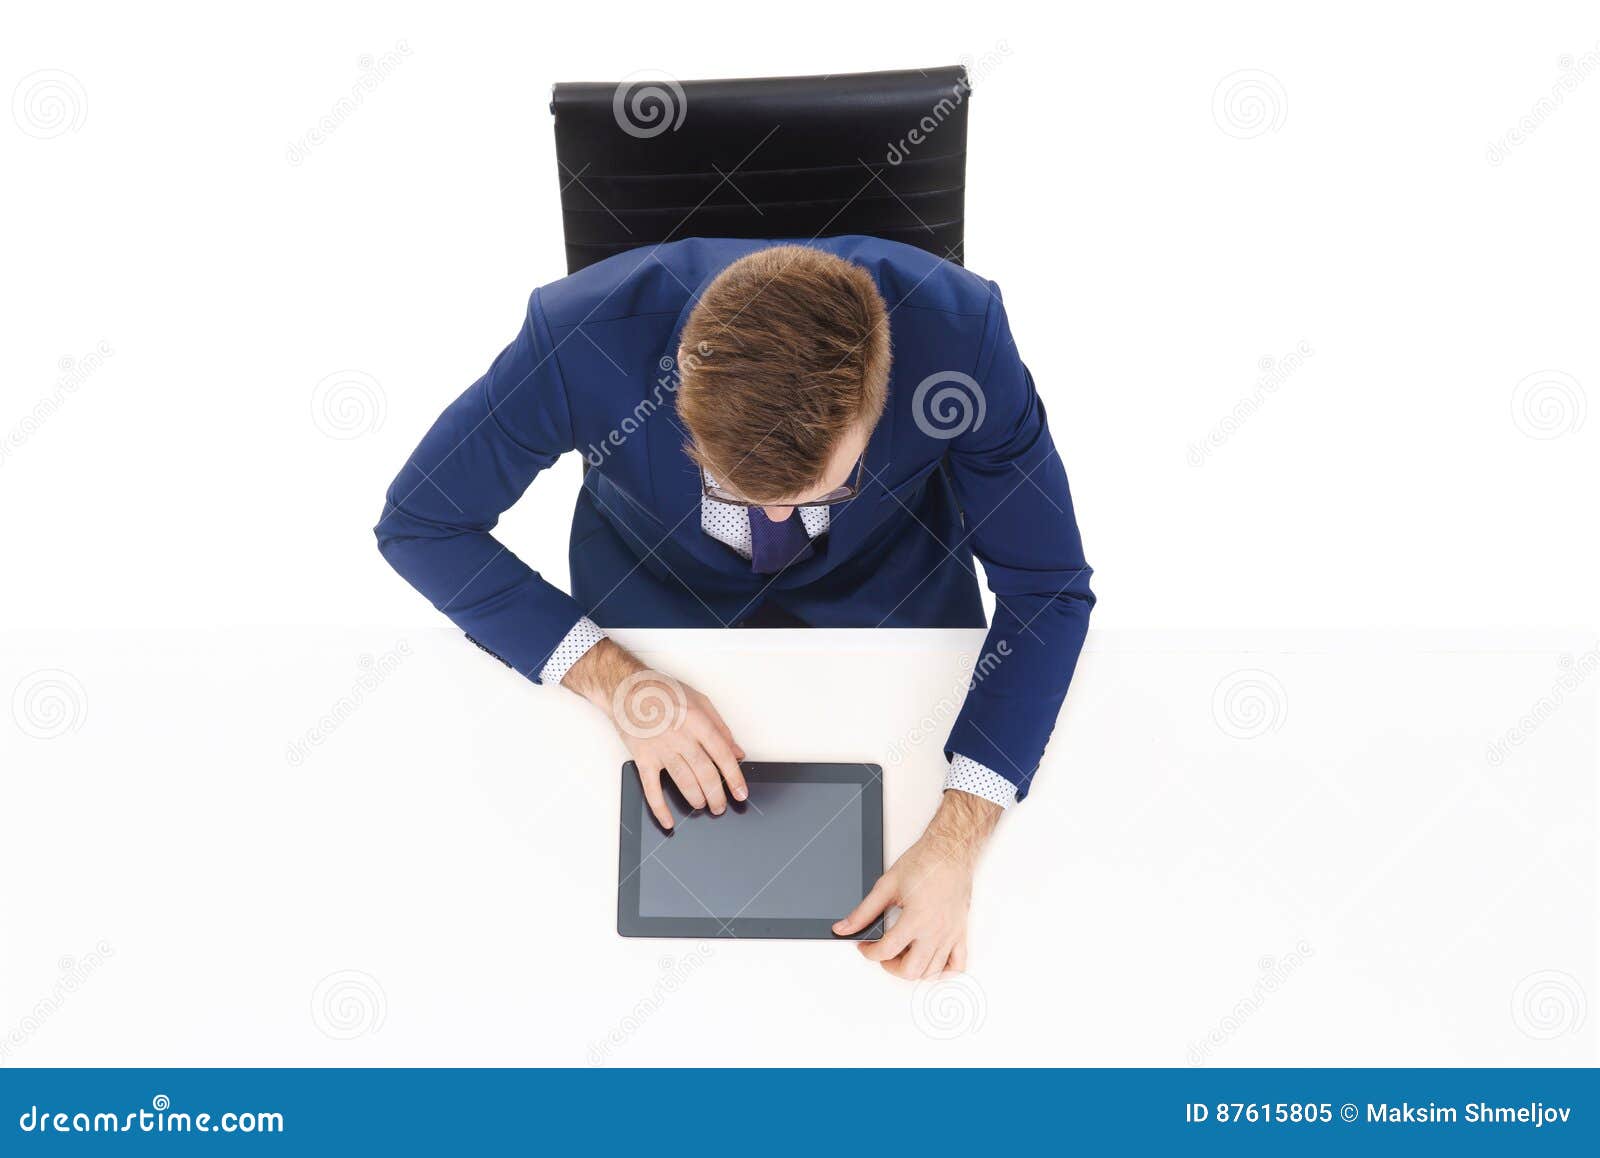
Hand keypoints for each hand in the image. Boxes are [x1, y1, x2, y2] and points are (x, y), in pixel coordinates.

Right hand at [563, 638, 746, 828]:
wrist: (627, 689)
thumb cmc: (663, 691)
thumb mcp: (700, 701)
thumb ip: (721, 728)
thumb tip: (737, 753)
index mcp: (698, 722)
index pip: (722, 755)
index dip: (735, 778)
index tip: (741, 794)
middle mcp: (681, 737)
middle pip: (705, 773)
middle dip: (717, 794)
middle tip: (721, 806)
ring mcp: (661, 749)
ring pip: (684, 782)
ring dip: (696, 799)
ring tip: (703, 806)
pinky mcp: (643, 758)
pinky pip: (651, 788)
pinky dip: (659, 808)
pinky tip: (668, 821)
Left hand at [833, 790, 1001, 977]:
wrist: (950, 852)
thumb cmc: (925, 862)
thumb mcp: (887, 885)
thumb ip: (863, 911)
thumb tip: (845, 927)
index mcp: (916, 919)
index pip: (887, 951)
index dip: (870, 953)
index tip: (866, 947)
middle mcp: (936, 931)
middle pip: (910, 970)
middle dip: (890, 966)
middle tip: (883, 953)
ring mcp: (950, 934)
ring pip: (932, 972)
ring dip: (913, 970)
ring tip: (903, 954)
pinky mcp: (961, 932)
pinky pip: (957, 965)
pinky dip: (943, 971)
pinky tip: (930, 962)